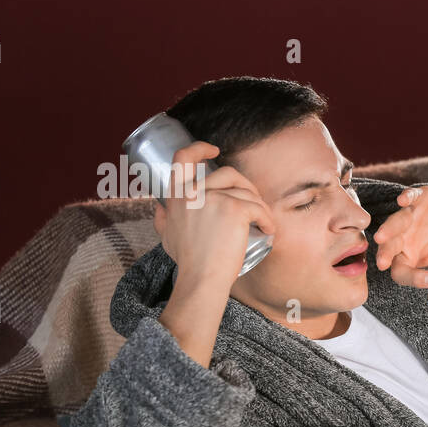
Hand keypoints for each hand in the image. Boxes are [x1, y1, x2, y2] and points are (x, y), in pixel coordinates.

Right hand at [153, 141, 275, 293]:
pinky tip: (268, 230)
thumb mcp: (166, 235)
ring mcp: (215, 199)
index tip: (214, 149)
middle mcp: (194, 192)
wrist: (202, 279)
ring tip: (262, 222)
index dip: (199, 148)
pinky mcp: (236, 209)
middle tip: (253, 201)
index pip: (182, 158)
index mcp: (176, 196)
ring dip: (259, 205)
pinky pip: (259, 207)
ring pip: (246, 192)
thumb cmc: (188, 262)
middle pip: (227, 173)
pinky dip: (267, 219)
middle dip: (245, 184)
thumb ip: (162, 219)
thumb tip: (159, 207)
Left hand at [374, 185, 427, 288]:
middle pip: (389, 247)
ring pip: (395, 222)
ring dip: (388, 229)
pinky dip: (407, 198)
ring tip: (381, 237)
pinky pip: (411, 197)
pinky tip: (403, 201)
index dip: (414, 278)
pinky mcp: (420, 198)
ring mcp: (410, 216)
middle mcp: (403, 237)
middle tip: (382, 263)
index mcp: (407, 257)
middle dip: (385, 254)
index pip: (401, 271)